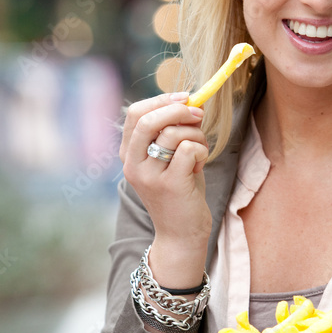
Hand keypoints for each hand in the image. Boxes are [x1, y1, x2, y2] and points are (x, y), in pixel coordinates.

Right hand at [120, 92, 211, 284]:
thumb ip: (170, 134)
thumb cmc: (179, 193)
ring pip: (174, 133)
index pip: (135, 113)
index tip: (185, 98)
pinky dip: (202, 150)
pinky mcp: (170, 185)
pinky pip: (189, 149)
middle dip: (179, 110)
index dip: (162, 100)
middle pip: (149, 119)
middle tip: (199, 114)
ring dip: (197, 135)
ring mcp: (150, 175)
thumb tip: (188, 102)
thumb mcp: (168, 161)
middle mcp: (134, 165)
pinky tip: (201, 164)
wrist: (181, 234)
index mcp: (129, 155)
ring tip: (200, 152)